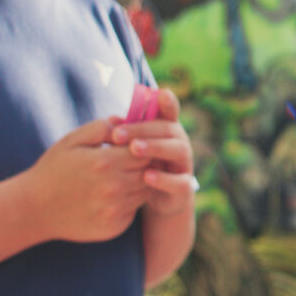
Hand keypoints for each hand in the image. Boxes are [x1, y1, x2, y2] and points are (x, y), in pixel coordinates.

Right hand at [23, 116, 156, 243]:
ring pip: (144, 193)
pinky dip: (128, 204)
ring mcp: (114, 210)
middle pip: (149, 172)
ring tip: (120, 179)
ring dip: (138, 185)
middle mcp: (113, 187)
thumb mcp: (72, 140)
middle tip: (130, 163)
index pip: (145, 151)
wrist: (34, 208)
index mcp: (105, 161)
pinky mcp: (113, 227)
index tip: (134, 148)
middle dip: (143, 166)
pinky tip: (112, 198)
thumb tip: (126, 121)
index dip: (143, 148)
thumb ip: (101, 128)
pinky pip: (133, 211)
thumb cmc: (53, 169)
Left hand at [121, 88, 196, 222]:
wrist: (155, 202)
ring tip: (134, 149)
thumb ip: (126, 133)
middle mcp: (179, 143)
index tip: (160, 94)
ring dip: (156, 147)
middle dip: (143, 128)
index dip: (168, 102)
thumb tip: (111, 120)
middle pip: (168, 128)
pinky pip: (180, 182)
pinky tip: (146, 176)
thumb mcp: (132, 149)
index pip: (170, 111)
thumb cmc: (140, 167)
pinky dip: (165, 179)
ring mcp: (184, 165)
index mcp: (167, 130)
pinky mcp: (184, 188)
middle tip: (118, 133)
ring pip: (178, 150)